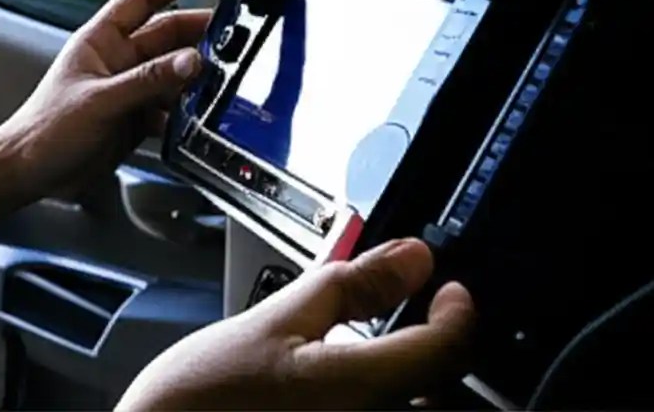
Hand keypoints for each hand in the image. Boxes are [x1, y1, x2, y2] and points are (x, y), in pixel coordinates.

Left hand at [0, 0, 217, 196]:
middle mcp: (117, 60)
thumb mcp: (99, 101)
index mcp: (101, 40)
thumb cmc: (44, 130)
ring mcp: (128, 90)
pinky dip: (187, 113)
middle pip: (168, 36)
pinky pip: (171, 108)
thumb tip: (189, 61)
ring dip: (196, 79)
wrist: (30, 173)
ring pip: (173, 75)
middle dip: (200, 35)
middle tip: (234, 37)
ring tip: (220, 83)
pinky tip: (198, 119)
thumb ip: (147, 81)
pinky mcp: (135, 119)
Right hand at [117, 239, 475, 410]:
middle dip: (437, 354)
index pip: (452, 349)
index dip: (460, 310)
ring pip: (416, 411)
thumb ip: (350, 287)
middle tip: (411, 323)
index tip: (449, 292)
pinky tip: (343, 394)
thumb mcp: (270, 322)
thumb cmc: (194, 404)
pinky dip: (381, 403)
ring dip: (413, 386)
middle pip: (445, 393)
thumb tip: (413, 258)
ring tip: (372, 360)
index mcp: (361, 393)